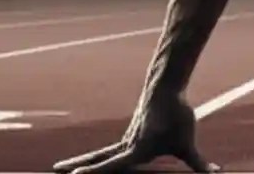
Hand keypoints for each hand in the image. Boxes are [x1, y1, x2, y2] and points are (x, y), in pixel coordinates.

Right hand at [53, 90, 218, 173]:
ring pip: (101, 151)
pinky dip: (99, 155)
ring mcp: (126, 138)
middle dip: (77, 165)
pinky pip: (112, 148)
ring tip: (64, 167)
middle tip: (55, 170)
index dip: (94, 171)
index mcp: (136, 150)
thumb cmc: (177, 116)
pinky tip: (94, 159)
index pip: (112, 165)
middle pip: (98, 157)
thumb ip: (198, 162)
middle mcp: (126, 144)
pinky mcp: (131, 133)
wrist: (167, 88)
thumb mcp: (187, 143)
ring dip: (84, 160)